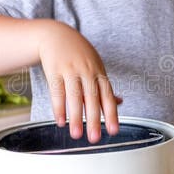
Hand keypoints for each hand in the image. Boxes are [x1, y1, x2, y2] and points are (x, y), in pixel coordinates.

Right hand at [38, 22, 120, 141]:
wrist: (56, 35)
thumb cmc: (78, 54)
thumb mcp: (95, 66)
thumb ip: (104, 86)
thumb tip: (119, 103)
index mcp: (99, 73)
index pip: (107, 96)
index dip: (111, 114)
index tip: (113, 131)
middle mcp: (86, 71)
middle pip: (92, 99)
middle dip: (93, 120)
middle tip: (94, 138)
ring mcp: (70, 70)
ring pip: (74, 97)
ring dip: (75, 117)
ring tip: (76, 134)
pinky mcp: (54, 70)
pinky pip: (57, 91)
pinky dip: (59, 108)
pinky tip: (60, 121)